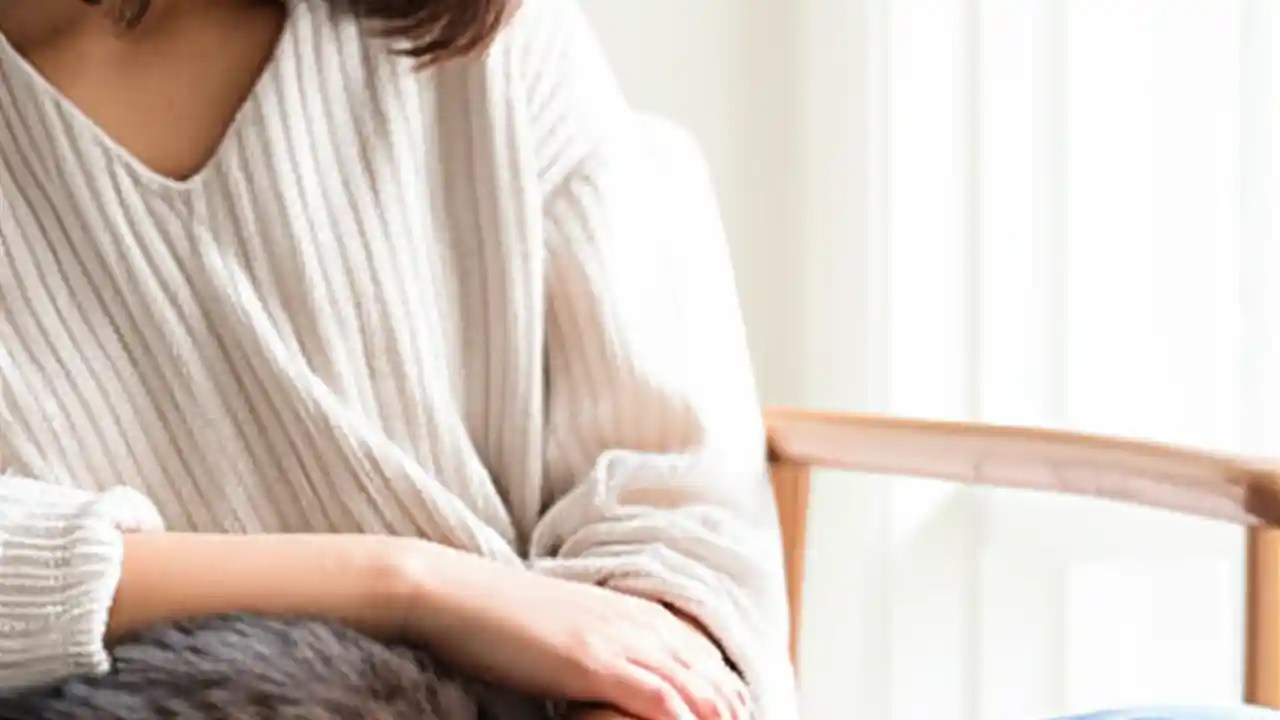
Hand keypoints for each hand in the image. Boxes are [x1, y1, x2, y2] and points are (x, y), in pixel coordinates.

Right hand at [400, 545, 748, 719]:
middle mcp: (638, 622)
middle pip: (710, 673)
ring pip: (695, 688)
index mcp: (635, 611)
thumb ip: (602, 642)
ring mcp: (619, 641)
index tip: (736, 715)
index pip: (702, 656)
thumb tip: (616, 672)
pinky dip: (684, 719)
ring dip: (718, 715)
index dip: (724, 690)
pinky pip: (659, 700)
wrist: (459, 593)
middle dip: (731, 708)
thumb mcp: (569, 625)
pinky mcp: (596, 663)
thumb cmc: (503, 615)